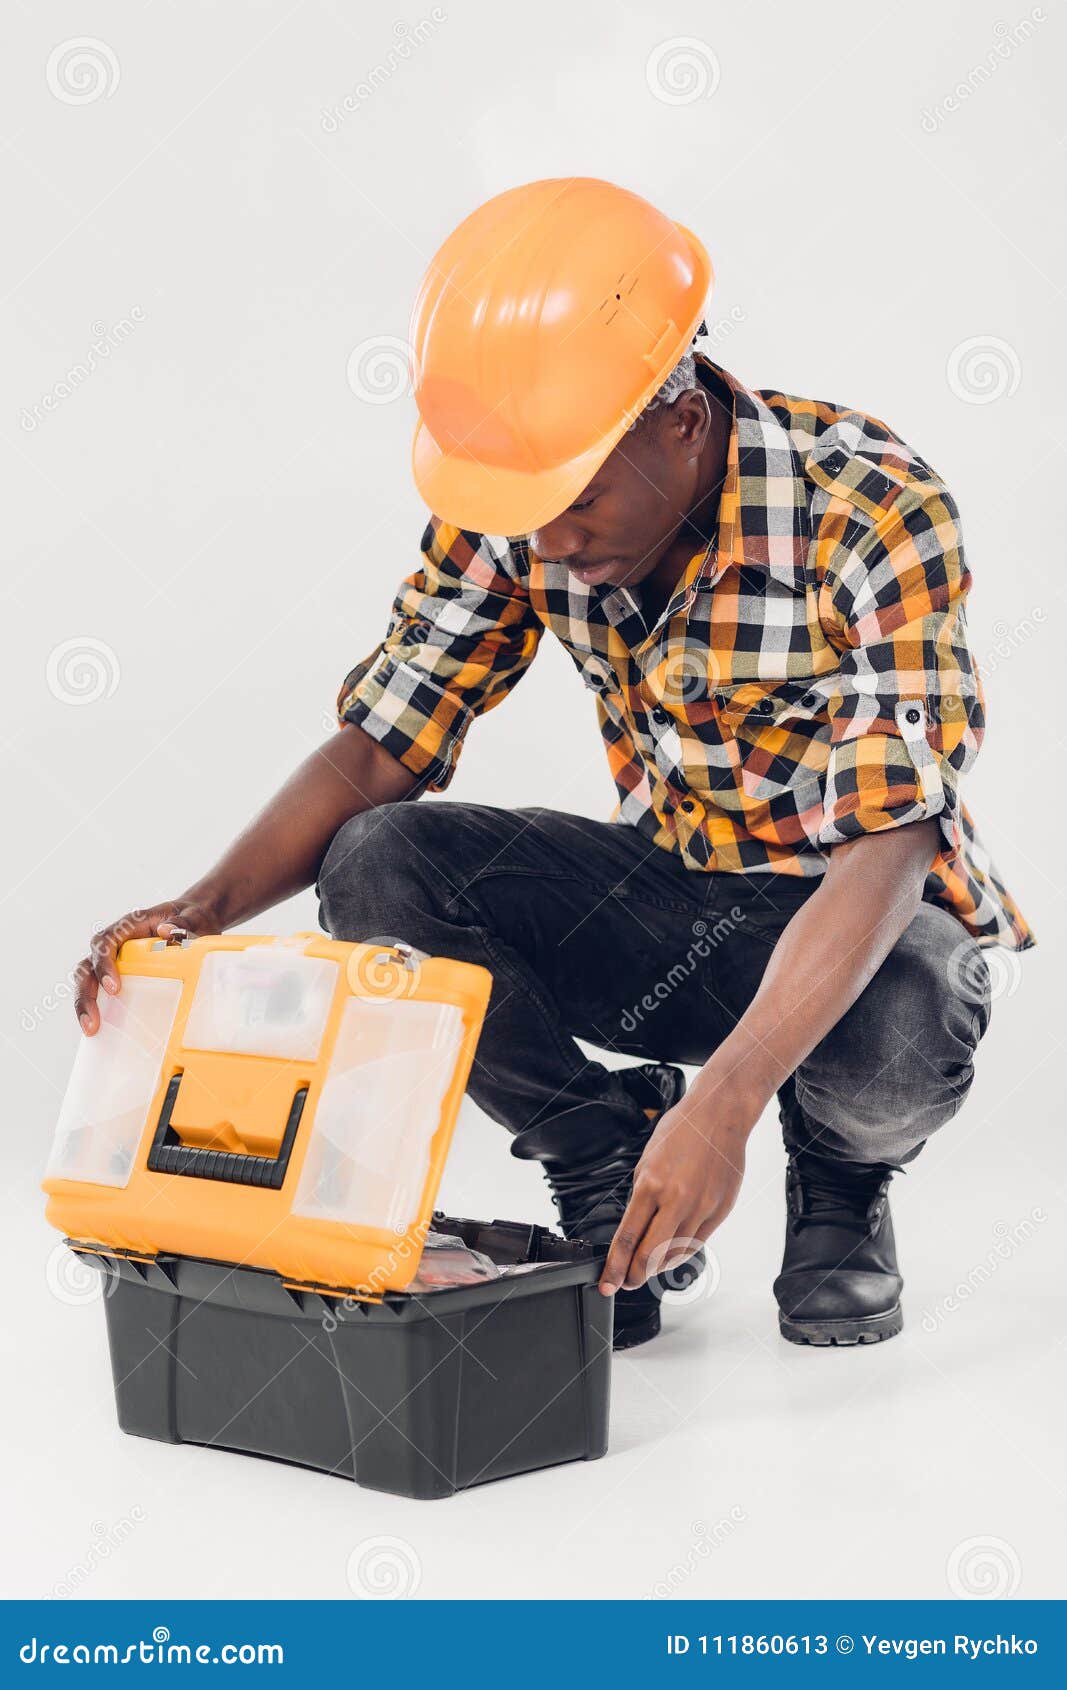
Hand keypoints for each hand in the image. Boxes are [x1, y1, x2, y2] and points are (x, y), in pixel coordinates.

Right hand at [73, 898, 219, 1035]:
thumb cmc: (189, 918)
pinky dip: (98, 1007)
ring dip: (84, 1004)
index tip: (114, 988)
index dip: (104, 965)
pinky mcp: (119, 972)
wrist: (194, 921)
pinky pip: (100, 989)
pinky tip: (102, 1030)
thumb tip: (167, 933)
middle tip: (93, 1022)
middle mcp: (115, 942)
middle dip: (85, 994)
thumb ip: (182, 925)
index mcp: (128, 926)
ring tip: (91, 1029)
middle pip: (88, 966)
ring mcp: (115, 958)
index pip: (104, 943)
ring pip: (87, 979)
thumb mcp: (191, 918)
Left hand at [599, 1092, 753, 1294]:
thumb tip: (635, 1231)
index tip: (608, 1282)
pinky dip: (679, 1254)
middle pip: (650, 1256)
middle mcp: (676, 1200)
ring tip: (646, 1268)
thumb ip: (642, 1198)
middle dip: (634, 1276)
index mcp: (651, 1185)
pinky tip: (670, 1254)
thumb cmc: (680, 1133)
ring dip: (657, 1267)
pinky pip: (696, 1244)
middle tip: (626, 1282)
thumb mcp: (647, 1161)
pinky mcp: (720, 1211)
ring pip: (675, 1255)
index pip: (627, 1238)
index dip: (615, 1266)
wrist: (719, 1117)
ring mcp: (701, 1208)